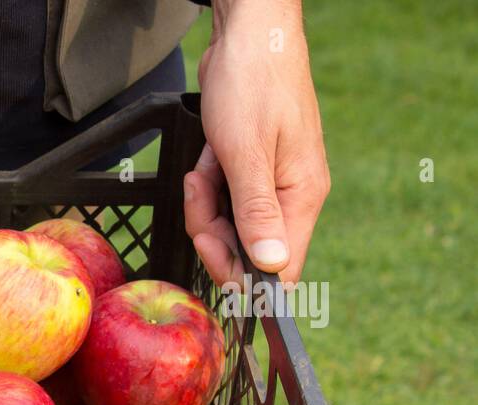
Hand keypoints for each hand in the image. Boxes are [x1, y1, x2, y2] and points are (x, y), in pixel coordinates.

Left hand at [185, 0, 329, 284]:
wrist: (246, 34)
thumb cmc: (253, 85)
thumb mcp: (247, 154)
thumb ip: (256, 213)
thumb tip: (270, 266)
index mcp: (301, 197)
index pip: (279, 267)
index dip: (242, 273)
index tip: (208, 250)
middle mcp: (290, 195)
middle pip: (246, 249)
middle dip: (212, 231)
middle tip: (200, 197)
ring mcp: (269, 182)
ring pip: (228, 224)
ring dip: (205, 204)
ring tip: (202, 170)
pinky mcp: (249, 169)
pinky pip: (222, 198)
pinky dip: (207, 185)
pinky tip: (204, 161)